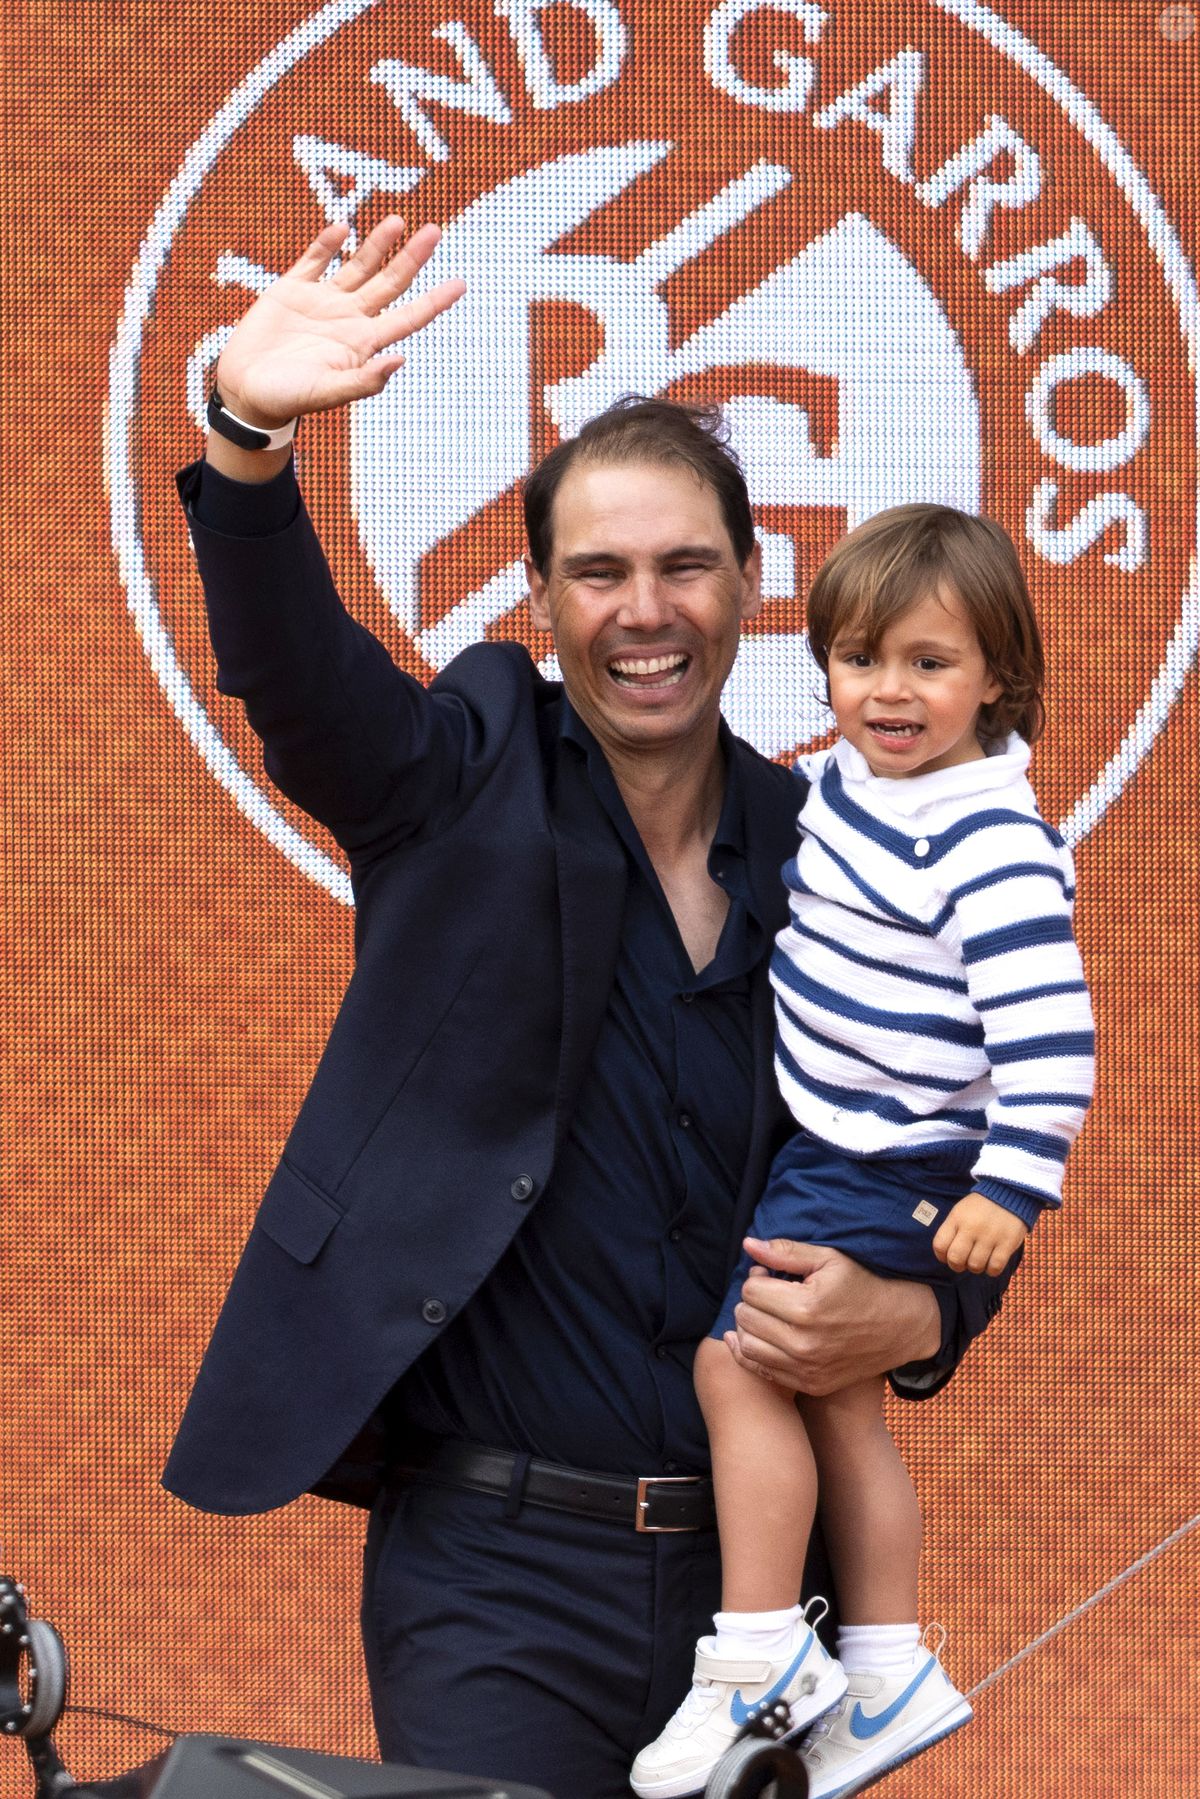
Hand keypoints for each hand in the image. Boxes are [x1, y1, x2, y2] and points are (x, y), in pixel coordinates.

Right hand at [213, 216, 465, 429]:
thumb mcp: (328, 392)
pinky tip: (343, 228)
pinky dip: (328, 243)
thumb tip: (400, 359)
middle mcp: (349, 319)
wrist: (246, 391)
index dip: (435, 301)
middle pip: (390, 283)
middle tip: (435, 231)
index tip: (461, 283)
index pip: (408, 317)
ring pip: (358, 266)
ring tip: (399, 221)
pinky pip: (314, 260)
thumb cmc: (288, 399)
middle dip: (413, 258)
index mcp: (363, 343)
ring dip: (378, 244)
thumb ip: (365, 380)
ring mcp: (322, 301)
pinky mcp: (291, 290)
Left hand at [723, 1237, 940, 1396]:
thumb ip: (785, 1252)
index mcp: (807, 1307)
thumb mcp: (829, 1259)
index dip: (756, 1278)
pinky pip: (761, 1370)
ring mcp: (807, 1368)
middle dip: (751, 1301)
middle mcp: (804, 1342)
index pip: (751, 1291)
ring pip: (747, 1345)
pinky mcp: (810, 1384)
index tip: (769, 1275)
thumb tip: (747, 1245)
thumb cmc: (863, 1285)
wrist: (901, 1326)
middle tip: (767, 1293)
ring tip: (764, 1314)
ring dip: (748, 1326)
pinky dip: (751, 1352)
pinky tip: (757, 1337)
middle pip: (746, 1317)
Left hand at [932, 1192, 1026, 1276]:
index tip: (948, 1257)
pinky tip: (992, 1262)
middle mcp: (971, 1227)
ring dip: (976, 1268)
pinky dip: (992, 1270)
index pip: (939, 1245)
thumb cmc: (981, 1206)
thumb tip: (946, 1256)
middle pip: (956, 1259)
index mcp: (957, 1218)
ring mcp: (990, 1236)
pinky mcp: (1007, 1243)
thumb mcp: (961, 1211)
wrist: (1010, 1193)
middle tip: (963, 1263)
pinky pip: (995, 1267)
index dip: (942, 1256)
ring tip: (979, 1260)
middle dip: (957, 1266)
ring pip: (975, 1266)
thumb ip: (952, 1230)